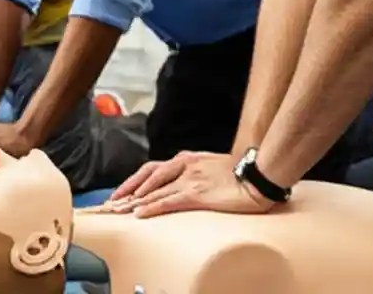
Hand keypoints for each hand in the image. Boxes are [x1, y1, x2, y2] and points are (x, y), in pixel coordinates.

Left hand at [109, 150, 235, 201]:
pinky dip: (151, 207)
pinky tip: (140, 213)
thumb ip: (198, 171)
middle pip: (148, 176)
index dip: (136, 181)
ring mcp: (189, 179)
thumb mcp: (214, 166)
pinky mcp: (196, 194)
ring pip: (154, 190)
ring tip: (119, 211)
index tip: (124, 191)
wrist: (259, 174)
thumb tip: (189, 182)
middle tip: (113, 201)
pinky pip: (167, 201)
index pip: (154, 169)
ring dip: (134, 201)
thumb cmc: (241, 173)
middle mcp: (184, 166)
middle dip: (128, 189)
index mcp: (188, 159)